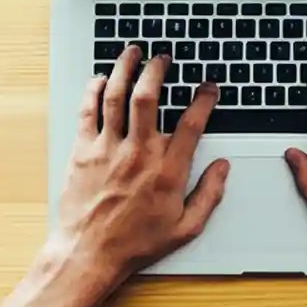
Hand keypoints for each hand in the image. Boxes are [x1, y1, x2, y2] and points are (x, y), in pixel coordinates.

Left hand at [47, 46, 229, 305]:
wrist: (89, 254)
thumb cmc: (136, 243)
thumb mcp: (185, 227)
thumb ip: (209, 195)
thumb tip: (223, 168)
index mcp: (167, 171)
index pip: (191, 123)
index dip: (203, 99)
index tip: (208, 87)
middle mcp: (138, 154)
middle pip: (148, 98)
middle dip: (157, 70)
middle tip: (163, 58)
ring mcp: (108, 149)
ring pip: (116, 97)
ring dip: (125, 69)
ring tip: (132, 52)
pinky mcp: (83, 152)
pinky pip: (87, 112)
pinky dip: (94, 90)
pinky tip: (101, 79)